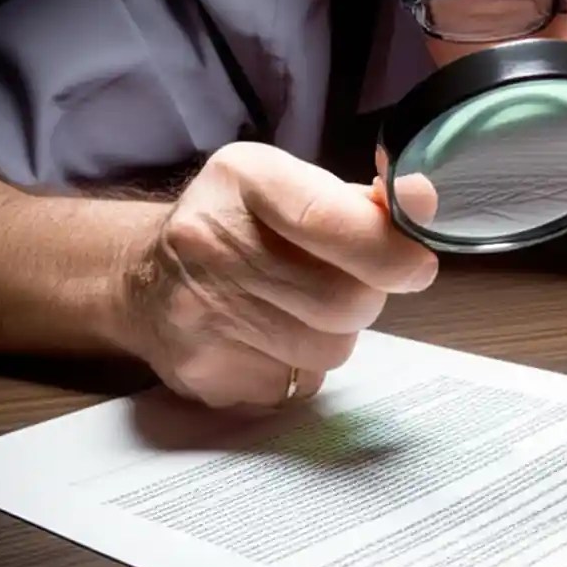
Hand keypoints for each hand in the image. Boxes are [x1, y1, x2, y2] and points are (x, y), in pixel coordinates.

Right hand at [119, 142, 438, 410]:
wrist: (142, 281)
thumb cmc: (238, 227)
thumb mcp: (289, 188)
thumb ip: (361, 201)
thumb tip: (424, 201)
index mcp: (244, 181)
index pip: (327, 219)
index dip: (388, 249)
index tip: (417, 264)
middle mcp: (211, 243)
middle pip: (342, 299)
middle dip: (366, 297)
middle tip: (349, 284)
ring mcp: (201, 314)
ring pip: (328, 349)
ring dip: (334, 334)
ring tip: (299, 309)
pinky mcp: (204, 372)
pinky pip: (295, 385)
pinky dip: (299, 367)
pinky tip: (268, 339)